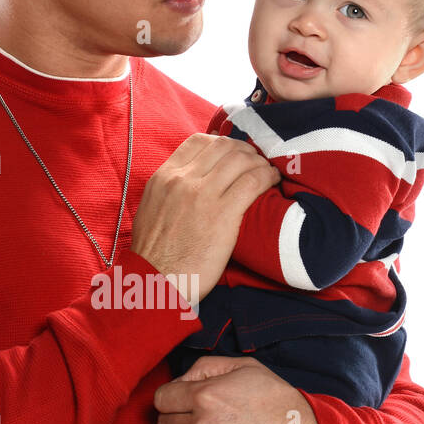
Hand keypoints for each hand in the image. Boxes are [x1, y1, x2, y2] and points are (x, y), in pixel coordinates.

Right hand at [130, 133, 278, 302]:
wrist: (156, 282)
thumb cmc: (155, 255)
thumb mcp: (151, 210)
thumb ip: (169, 190)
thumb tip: (187, 181)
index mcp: (164, 177)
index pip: (199, 141)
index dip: (223, 142)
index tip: (235, 154)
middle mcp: (183, 180)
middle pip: (224, 146)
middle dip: (246, 151)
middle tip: (256, 163)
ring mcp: (203, 195)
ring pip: (241, 159)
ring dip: (260, 163)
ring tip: (267, 173)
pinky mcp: (223, 214)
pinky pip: (253, 181)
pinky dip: (267, 177)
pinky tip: (272, 183)